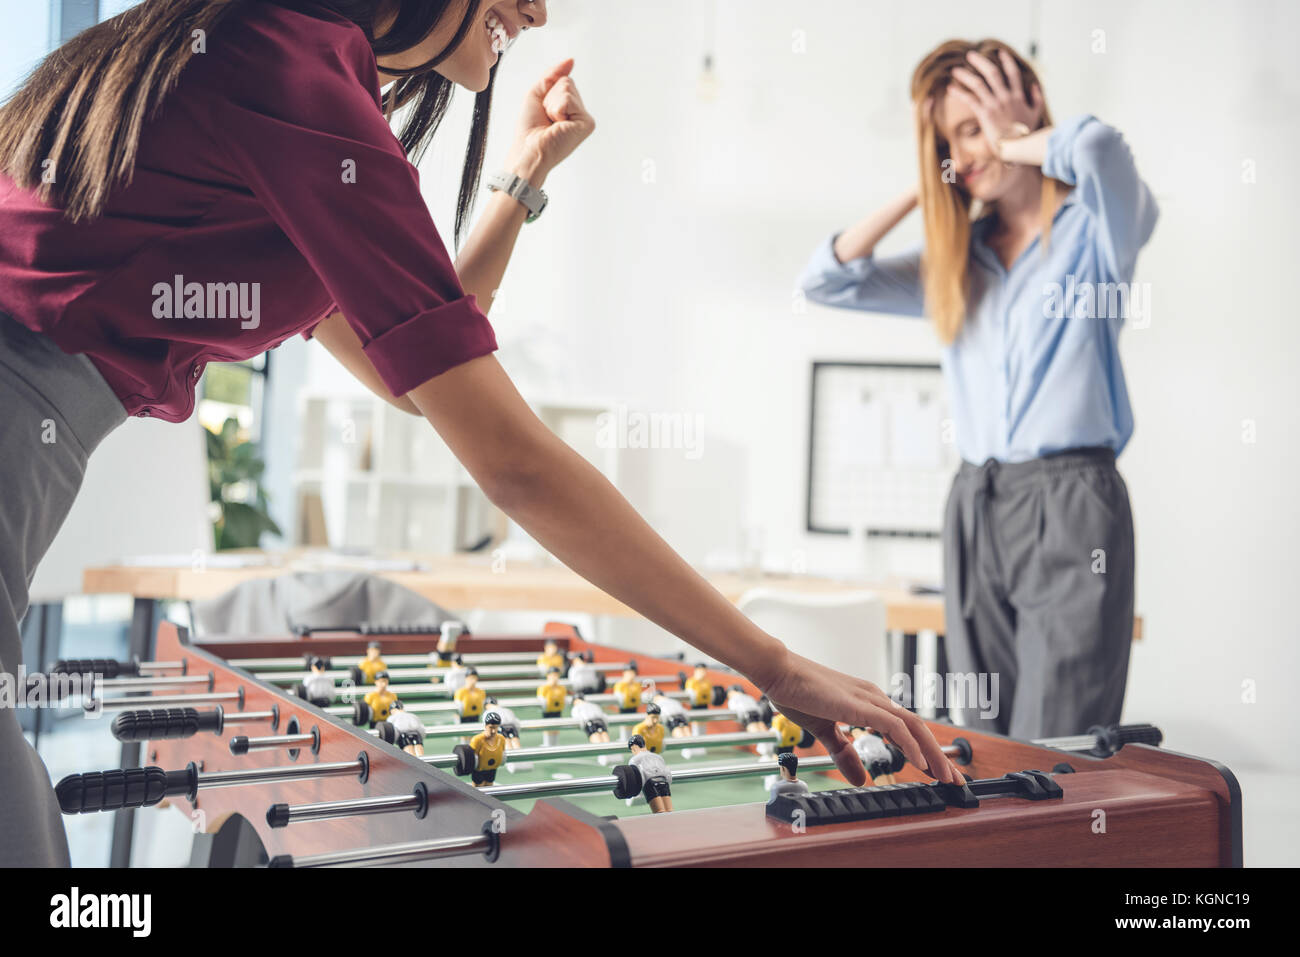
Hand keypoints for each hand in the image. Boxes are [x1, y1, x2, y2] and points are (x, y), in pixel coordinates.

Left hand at [505, 58, 594, 181]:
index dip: (547, 93)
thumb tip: (570, 61)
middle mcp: (580, 113)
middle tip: (547, 119)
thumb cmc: (530, 129)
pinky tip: (557, 125)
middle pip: (566, 82)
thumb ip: (554, 75)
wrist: (528, 150)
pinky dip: (557, 109)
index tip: (544, 113)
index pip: (564, 81)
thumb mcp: (538, 93)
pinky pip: (568, 99)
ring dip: (552, 104)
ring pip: (567, 88)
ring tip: (551, 123)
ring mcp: (585, 119)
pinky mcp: (587, 124)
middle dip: (550, 97)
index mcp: (570, 108)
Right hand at [758, 645, 966, 786]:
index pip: (906, 729)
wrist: (779, 672)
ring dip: (932, 753)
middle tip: (953, 779)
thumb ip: (844, 753)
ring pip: (913, 727)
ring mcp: (870, 699)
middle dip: (938, 756)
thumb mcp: (825, 731)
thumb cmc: (797, 693)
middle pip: (918, 728)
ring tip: (944, 776)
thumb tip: (861, 778)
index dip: (924, 751)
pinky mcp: (860, 704)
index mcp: (868, 703)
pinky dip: (910, 745)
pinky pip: (895, 726)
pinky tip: (919, 763)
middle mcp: (875, 698)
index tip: (936, 771)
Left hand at [950, 49, 1042, 156]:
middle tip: (970, 55)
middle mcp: (1006, 97)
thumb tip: (1034, 85)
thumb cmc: (1026, 134)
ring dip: (966, 75)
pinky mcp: (985, 114)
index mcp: (1018, 95)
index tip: (1000, 52)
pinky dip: (960, 93)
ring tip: (955, 70)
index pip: (1012, 72)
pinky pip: (970, 99)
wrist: (1017, 147)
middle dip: (980, 62)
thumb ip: (1036, 98)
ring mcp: (995, 104)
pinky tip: (951, 88)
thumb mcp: (1036, 114)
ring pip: (979, 84)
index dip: (1006, 61)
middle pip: (992, 73)